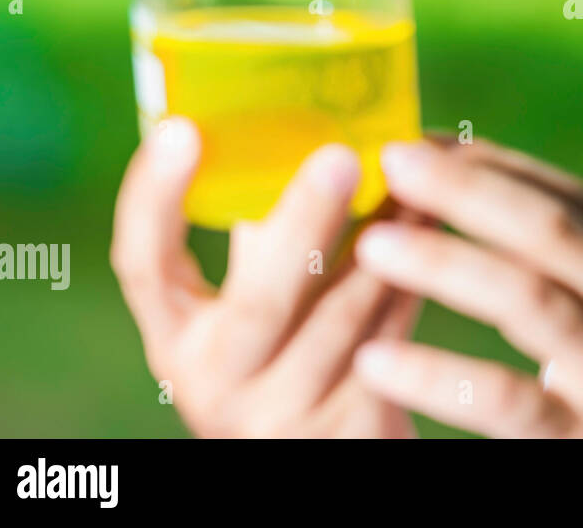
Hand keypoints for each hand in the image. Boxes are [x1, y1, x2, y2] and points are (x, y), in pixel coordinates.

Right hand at [111, 117, 421, 437]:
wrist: (329, 457)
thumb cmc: (296, 360)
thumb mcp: (258, 317)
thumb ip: (265, 246)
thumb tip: (299, 125)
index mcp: (179, 339)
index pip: (145, 267)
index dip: (154, 198)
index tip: (180, 127)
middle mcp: (217, 382)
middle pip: (257, 301)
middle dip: (303, 221)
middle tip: (341, 155)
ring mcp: (283, 414)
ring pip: (342, 319)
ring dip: (386, 241)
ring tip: (416, 177)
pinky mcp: (350, 429)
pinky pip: (391, 342)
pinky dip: (414, 280)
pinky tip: (437, 228)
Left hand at [351, 137, 582, 437]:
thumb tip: (510, 226)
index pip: (576, 201)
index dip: (497, 165)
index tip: (430, 140)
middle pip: (550, 231)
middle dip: (465, 188)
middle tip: (392, 157)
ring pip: (528, 300)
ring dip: (443, 263)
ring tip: (371, 245)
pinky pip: (508, 399)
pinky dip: (440, 375)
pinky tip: (379, 361)